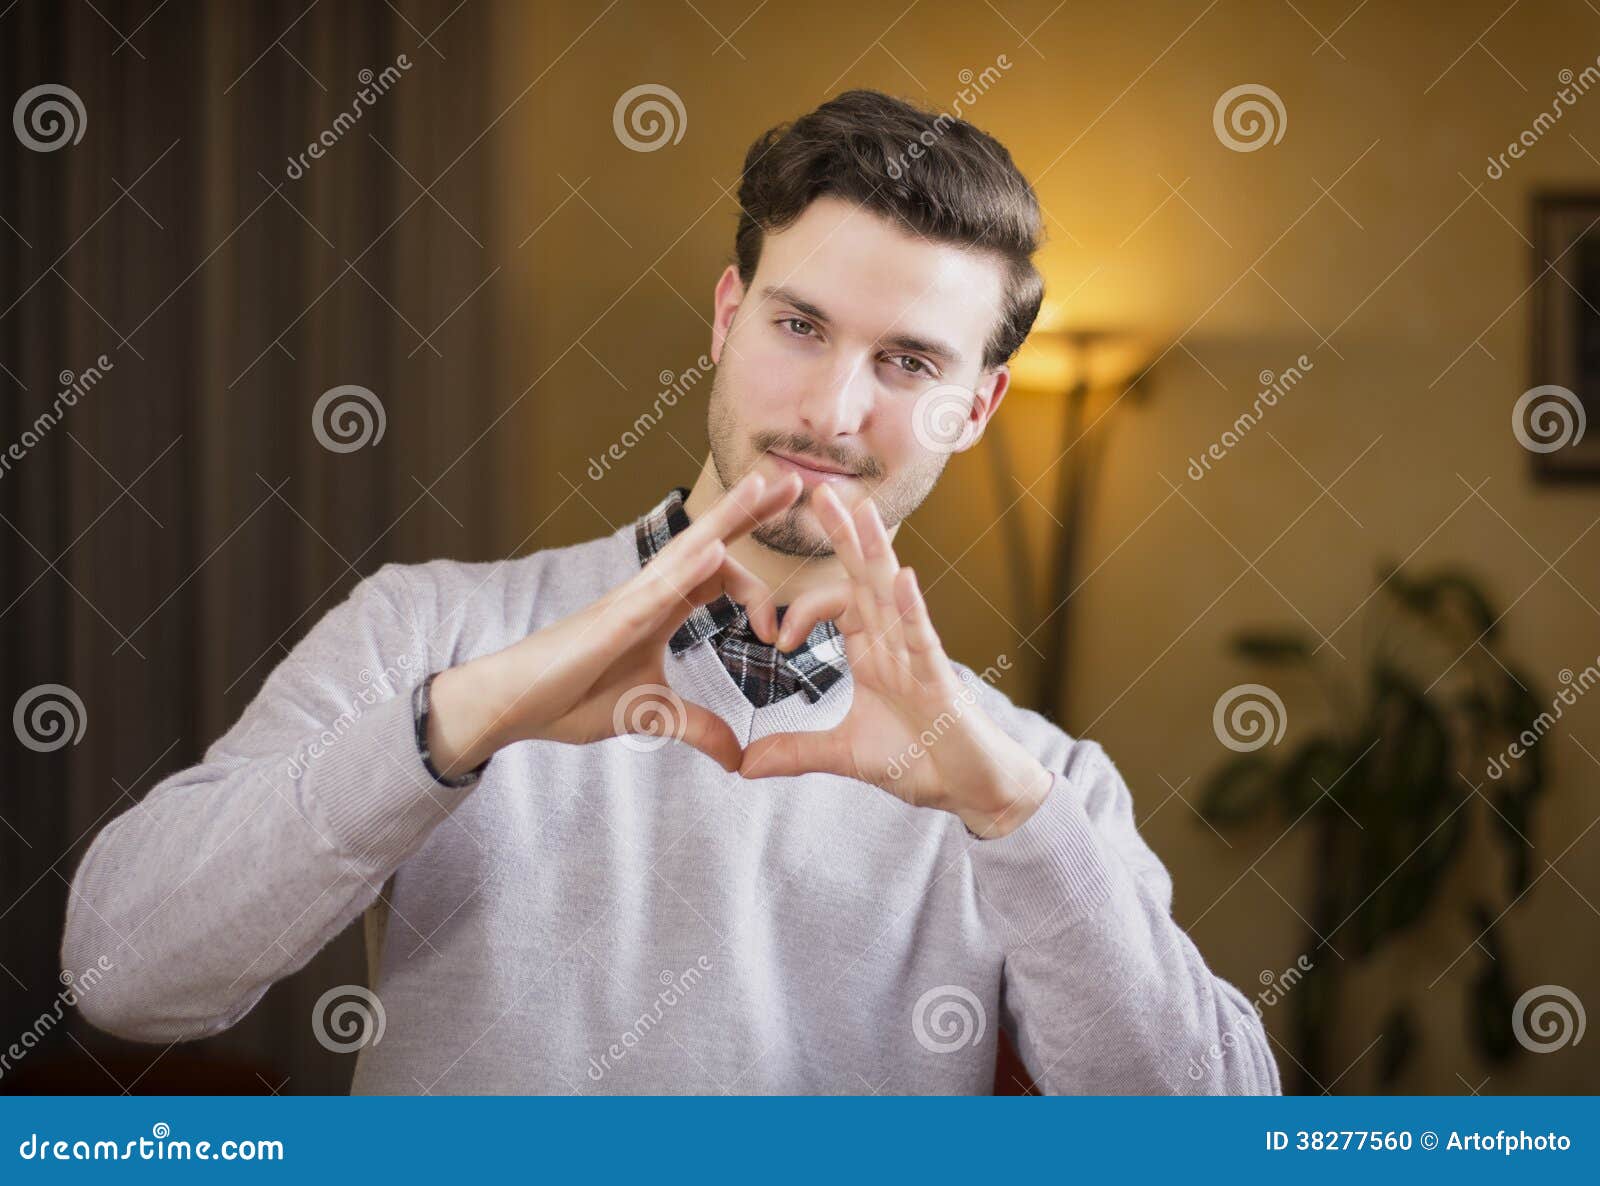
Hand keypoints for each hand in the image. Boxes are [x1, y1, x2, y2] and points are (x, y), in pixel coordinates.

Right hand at [427, 469, 801, 775]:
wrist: (510, 706)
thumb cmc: (569, 698)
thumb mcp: (651, 716)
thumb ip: (698, 728)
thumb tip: (737, 757)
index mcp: (660, 608)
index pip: (717, 573)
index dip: (755, 589)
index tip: (776, 632)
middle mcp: (647, 593)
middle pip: (707, 540)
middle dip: (751, 510)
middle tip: (794, 478)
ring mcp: (627, 601)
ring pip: (684, 549)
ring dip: (724, 516)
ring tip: (759, 486)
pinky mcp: (609, 622)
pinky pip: (654, 590)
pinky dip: (686, 568)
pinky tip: (715, 548)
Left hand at [738, 483, 1052, 837]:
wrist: (968, 790)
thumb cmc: (920, 761)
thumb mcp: (844, 755)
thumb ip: (796, 751)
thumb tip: (744, 764)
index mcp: (874, 652)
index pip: (837, 605)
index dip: (803, 611)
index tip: (776, 640)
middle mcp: (895, 643)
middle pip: (866, 577)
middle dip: (844, 534)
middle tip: (817, 489)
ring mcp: (918, 656)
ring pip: (894, 593)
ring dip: (877, 551)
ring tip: (863, 510)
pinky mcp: (938, 679)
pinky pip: (923, 637)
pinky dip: (912, 608)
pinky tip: (902, 579)